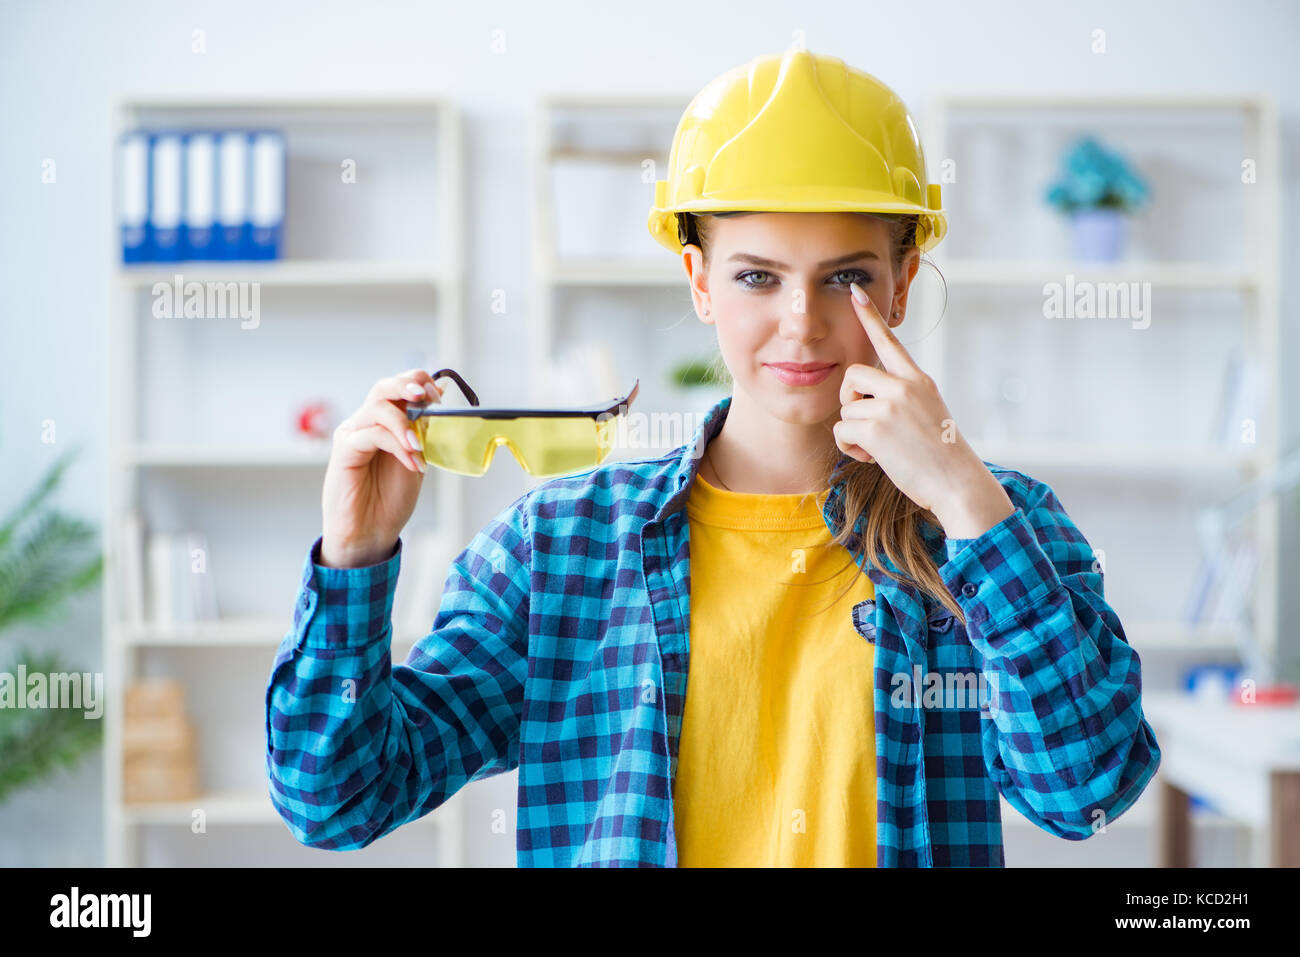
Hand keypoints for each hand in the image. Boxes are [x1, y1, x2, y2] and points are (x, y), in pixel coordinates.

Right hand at [320, 369, 442, 567]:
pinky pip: (371, 434)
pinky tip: (412, 463)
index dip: (418, 383)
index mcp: (384, 422)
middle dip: (408, 387)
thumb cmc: (390, 498)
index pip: (397, 386)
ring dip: (405, 423)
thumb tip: (440, 397)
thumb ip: (424, 431)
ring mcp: (353, 434)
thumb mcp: (416, 459)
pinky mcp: (345, 450)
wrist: (369, 532)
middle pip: (384, 388)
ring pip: (377, 407)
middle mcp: (366, 423)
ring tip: (420, 447)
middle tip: (427, 399)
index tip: (438, 396)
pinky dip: (397, 445)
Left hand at [834, 282, 1005, 531]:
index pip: (890, 342)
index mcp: (919, 380)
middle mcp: (905, 386)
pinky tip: (873, 458)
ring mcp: (890, 405)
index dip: (870, 317)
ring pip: (846, 409)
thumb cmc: (941, 457)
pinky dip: (850, 449)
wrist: (958, 484)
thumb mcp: (927, 415)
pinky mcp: (875, 427)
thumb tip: (865, 402)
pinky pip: (842, 431)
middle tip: (867, 424)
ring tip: (879, 447)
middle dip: (850, 400)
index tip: (855, 292)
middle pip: (852, 376)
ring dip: (853, 432)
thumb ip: (902, 399)